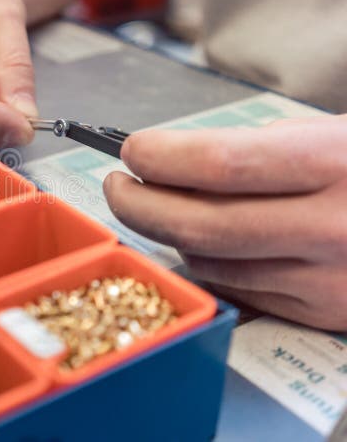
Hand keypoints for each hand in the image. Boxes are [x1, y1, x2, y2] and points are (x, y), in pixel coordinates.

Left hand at [102, 116, 346, 330]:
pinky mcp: (327, 312)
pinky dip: (207, 266)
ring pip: (212, 263)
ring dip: (167, 235)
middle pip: (200, 224)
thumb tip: (177, 162)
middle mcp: (332, 226)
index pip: (218, 165)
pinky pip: (242, 291)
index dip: (160, 157)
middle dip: (139, 203)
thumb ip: (258, 148)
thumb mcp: (335, 133)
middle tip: (119, 184)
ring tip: (154, 207)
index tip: (132, 149)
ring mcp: (329, 278)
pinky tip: (199, 243)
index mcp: (336, 164)